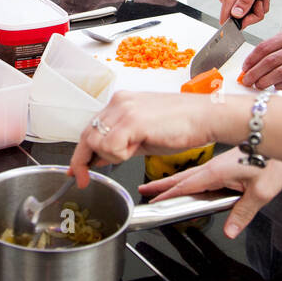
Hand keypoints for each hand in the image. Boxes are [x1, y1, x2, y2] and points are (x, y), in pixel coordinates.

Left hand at [68, 91, 225, 185]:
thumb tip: (100, 158)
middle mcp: (119, 103)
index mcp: (120, 102)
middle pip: (87, 136)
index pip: (90, 129)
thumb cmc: (182, 125)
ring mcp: (124, 110)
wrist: (206, 117)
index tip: (75, 170)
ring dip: (111, 156)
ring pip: (96, 142)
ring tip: (134, 151)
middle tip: (85, 178)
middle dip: (83, 161)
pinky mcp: (133, 121)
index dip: (80, 153)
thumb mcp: (143, 135)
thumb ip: (120, 144)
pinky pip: (111, 146)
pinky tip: (138, 149)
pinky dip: (120, 155)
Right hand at [139, 148, 281, 239]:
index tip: (154, 200)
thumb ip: (243, 213)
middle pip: (181, 178)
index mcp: (216, 172)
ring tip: (158, 187)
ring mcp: (218, 163)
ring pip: (189, 174)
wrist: (279, 136)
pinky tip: (188, 183)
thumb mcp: (261, 192)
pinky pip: (200, 173)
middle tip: (143, 190)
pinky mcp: (225, 163)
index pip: (186, 186)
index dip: (168, 194)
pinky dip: (187, 178)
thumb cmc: (273, 160)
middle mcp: (214, 167)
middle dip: (161, 185)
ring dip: (172, 181)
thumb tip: (230, 231)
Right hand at [217, 0, 274, 24]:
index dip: (242, 23)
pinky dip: (256, 3)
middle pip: (239, 20)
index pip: (227, 21)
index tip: (254, 13)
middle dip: (255, 13)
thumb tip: (236, 16)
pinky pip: (246, 9)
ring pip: (245, 15)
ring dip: (258, 7)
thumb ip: (246, 2)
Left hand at [239, 28, 281, 89]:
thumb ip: (280, 46)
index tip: (245, 67)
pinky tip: (275, 87)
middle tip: (246, 80)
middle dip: (254, 72)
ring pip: (280, 73)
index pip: (265, 46)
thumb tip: (258, 62)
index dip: (252, 58)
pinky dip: (281, 85)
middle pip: (270, 61)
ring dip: (266, 81)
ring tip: (258, 86)